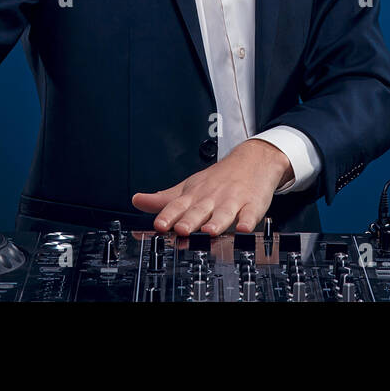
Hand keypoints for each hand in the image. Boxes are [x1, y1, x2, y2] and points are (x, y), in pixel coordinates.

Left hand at [130, 138, 291, 235]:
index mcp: (194, 195)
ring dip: (217, 221)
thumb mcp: (189, 187)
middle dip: (190, 220)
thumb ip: (164, 199)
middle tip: (181, 230)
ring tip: (209, 231)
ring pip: (224, 212)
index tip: (159, 225)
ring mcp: (233, 200)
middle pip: (199, 210)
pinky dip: (247, 220)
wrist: (252, 160)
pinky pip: (250, 214)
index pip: (178, 205)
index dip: (168, 215)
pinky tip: (243, 227)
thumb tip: (137, 200)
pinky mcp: (252, 204)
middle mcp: (212, 198)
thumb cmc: (218, 179)